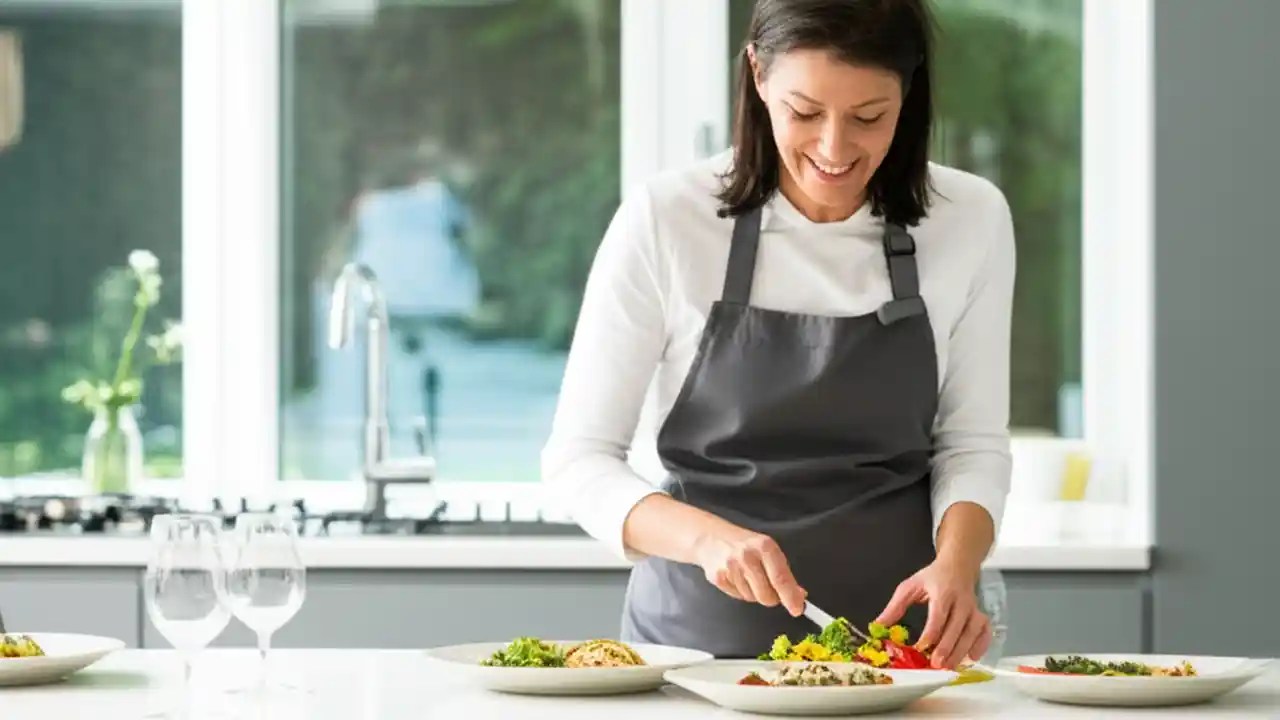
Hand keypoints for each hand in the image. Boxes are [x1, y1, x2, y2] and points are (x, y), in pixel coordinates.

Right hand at [692, 527, 806, 615]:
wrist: (711, 537)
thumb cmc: (744, 544)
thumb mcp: (767, 550)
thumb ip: (783, 572)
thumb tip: (799, 596)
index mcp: (764, 546)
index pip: (780, 578)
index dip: (790, 597)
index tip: (797, 609)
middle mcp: (747, 556)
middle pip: (766, 595)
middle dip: (771, 598)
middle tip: (769, 588)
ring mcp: (731, 567)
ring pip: (752, 598)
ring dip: (754, 593)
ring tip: (747, 576)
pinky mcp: (718, 578)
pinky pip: (737, 597)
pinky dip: (740, 591)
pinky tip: (736, 577)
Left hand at [875, 559, 989, 668]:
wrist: (957, 566)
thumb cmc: (932, 578)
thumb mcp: (910, 587)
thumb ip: (894, 607)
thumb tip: (878, 625)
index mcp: (942, 592)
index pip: (938, 614)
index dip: (931, 632)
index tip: (921, 646)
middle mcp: (961, 601)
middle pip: (956, 626)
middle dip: (947, 647)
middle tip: (936, 664)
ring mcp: (973, 609)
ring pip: (972, 631)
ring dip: (962, 650)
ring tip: (949, 666)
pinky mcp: (981, 615)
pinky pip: (985, 631)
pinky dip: (982, 645)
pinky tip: (972, 658)